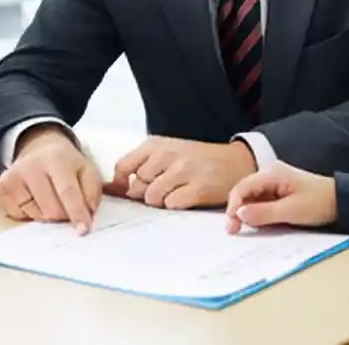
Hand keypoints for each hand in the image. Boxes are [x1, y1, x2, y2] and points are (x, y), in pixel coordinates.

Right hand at [0, 124, 102, 233]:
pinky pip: (19, 217)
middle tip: (65, 203)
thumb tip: (86, 219)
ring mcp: (12, 177)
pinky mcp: (0, 188)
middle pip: (51, 210)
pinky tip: (34, 198)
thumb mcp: (87, 171)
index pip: (67, 191)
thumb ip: (92, 194)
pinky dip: (30, 214)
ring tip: (48, 196)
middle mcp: (31, 165)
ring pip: (36, 216)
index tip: (83, 230)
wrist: (39, 148)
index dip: (76, 213)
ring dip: (46, 214)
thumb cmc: (66, 164)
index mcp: (56, 158)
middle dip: (63, 214)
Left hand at [105, 136, 255, 209]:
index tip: (131, 188)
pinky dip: (176, 204)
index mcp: (157, 144)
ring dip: (161, 201)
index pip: (123, 166)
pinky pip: (171, 204)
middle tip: (164, 189)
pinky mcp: (198, 188)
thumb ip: (142, 166)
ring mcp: (184, 170)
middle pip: (138, 186)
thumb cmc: (197, 160)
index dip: (123, 183)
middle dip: (146, 193)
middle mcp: (168, 155)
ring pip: (152, 197)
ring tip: (176, 193)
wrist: (236, 162)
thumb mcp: (167, 153)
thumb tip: (112, 187)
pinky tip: (187, 197)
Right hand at [225, 161, 337, 233]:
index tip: (231, 223)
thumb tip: (239, 215)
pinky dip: (258, 213)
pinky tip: (258, 224)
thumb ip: (263, 213)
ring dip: (247, 213)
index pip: (243, 186)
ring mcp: (275, 183)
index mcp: (272, 173)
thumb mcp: (291, 211)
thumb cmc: (319, 202)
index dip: (234, 205)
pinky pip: (262, 202)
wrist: (342, 201)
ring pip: (252, 198)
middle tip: (233, 230)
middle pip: (245, 192)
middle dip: (237, 210)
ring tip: (244, 229)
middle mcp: (271, 175)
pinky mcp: (280, 193)